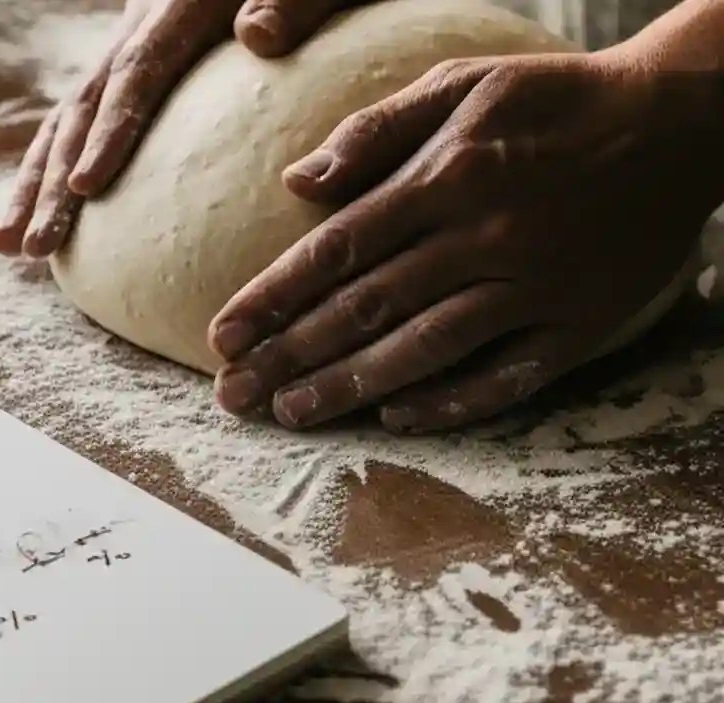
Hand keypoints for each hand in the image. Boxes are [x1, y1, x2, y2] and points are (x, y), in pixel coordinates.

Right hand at [0, 0, 350, 257]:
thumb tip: (256, 35)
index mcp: (182, 5)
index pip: (139, 73)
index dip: (110, 130)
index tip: (87, 187)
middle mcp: (140, 26)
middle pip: (84, 107)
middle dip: (53, 181)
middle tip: (34, 245)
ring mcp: (127, 47)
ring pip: (67, 120)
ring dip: (36, 186)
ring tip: (10, 249)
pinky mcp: (129, 68)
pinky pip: (80, 124)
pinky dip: (55, 172)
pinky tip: (42, 221)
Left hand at [207, 49, 723, 433]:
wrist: (679, 121)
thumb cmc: (556, 100)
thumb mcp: (464, 84)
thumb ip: (376, 131)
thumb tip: (296, 182)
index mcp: (447, 178)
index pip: (337, 249)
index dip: (274, 297)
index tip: (222, 334)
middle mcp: (484, 238)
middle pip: (367, 310)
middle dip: (291, 356)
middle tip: (234, 394)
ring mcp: (534, 287)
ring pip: (425, 350)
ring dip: (351, 387)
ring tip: (291, 413)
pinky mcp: (579, 324)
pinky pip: (508, 377)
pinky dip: (452, 402)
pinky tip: (399, 418)